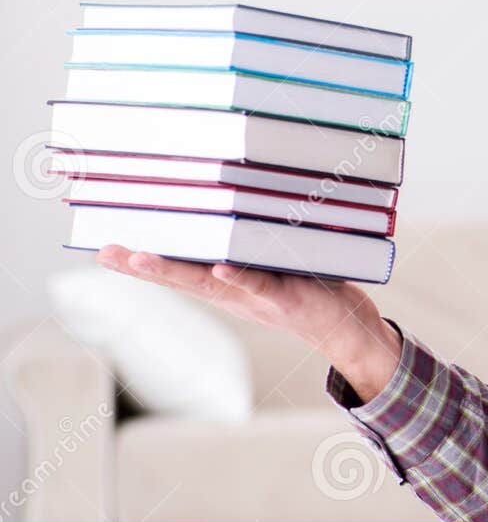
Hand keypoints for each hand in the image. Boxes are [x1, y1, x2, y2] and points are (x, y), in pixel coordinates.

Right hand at [95, 244, 401, 401]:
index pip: (178, 268)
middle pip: (180, 277)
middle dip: (141, 265)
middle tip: (105, 252)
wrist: (348, 325)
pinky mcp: (285, 297)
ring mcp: (256, 296)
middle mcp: (233, 292)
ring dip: (173, 271)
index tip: (103, 247)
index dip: (142, 259)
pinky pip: (259, 283)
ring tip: (139, 257)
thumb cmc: (310, 283)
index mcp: (227, 283)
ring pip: (208, 282)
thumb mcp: (276, 259)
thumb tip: (236, 196)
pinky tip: (218, 268)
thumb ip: (254, 237)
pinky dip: (238, 276)